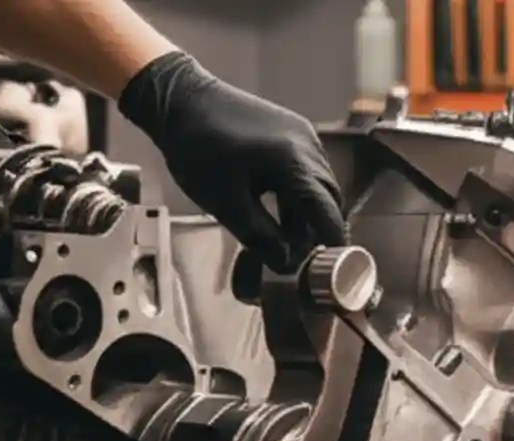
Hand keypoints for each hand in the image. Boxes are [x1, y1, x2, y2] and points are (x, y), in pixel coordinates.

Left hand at [120, 52, 344, 271]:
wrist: (181, 100)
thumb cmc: (198, 150)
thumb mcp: (226, 204)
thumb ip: (261, 237)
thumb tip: (285, 263)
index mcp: (294, 162)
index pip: (327, 211)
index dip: (331, 243)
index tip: (331, 268)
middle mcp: (307, 145)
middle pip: (329, 197)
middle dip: (320, 229)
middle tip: (303, 257)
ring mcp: (302, 133)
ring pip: (319, 182)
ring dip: (308, 211)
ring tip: (287, 236)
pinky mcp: (292, 128)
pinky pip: (307, 167)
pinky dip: (300, 191)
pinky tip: (279, 208)